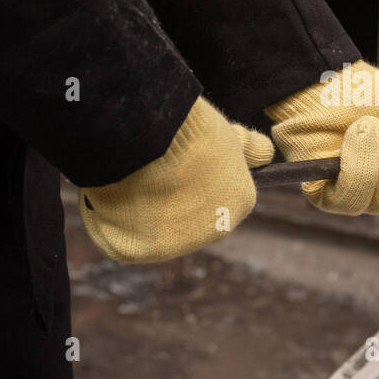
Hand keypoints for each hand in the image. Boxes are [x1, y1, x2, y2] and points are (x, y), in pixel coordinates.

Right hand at [78, 97, 273, 261]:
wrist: (149, 136)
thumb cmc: (187, 128)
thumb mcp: (225, 133)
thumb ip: (247, 148)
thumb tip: (266, 152)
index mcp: (239, 202)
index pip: (221, 196)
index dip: (196, 176)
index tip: (179, 159)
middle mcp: (213, 231)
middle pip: (188, 216)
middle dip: (171, 195)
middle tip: (151, 164)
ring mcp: (175, 245)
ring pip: (152, 227)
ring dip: (140, 208)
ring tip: (130, 173)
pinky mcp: (136, 250)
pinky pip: (120, 235)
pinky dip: (112, 216)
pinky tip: (112, 189)